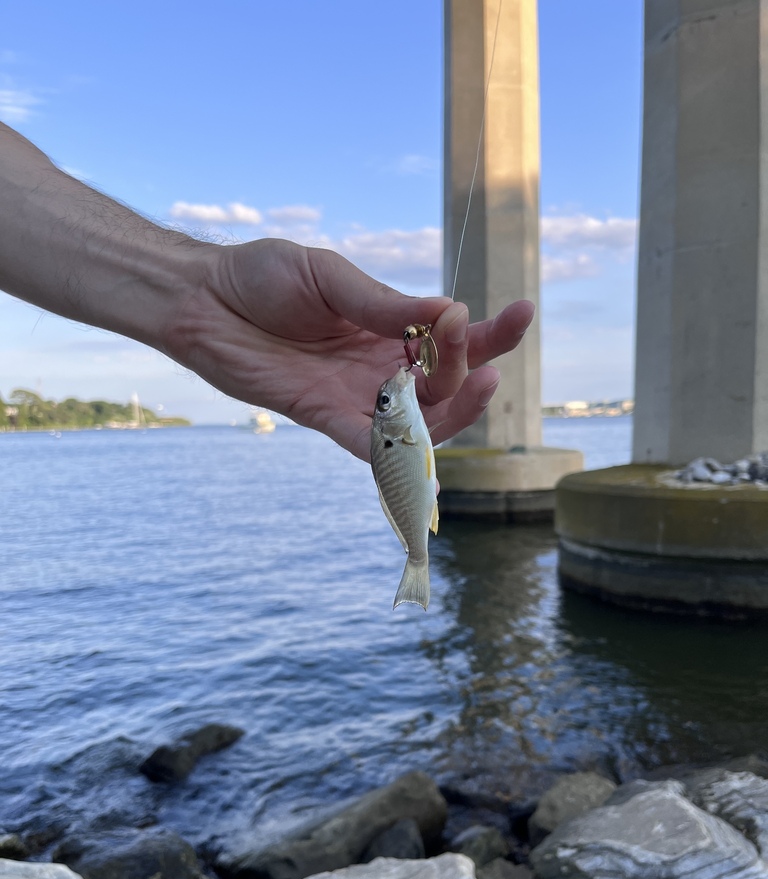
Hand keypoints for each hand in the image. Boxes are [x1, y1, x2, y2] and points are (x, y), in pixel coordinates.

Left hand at [168, 238, 534, 460]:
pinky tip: (434, 471)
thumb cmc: (263, 277)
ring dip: (453, 410)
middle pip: (445, 384)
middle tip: (474, 348)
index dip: (492, 333)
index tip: (524, 313)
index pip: (453, 338)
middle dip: (470, 368)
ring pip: (419, 419)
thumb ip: (386, 305)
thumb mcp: (332, 278)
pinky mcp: (324, 416)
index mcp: (389, 329)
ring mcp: (354, 395)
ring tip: (476, 385)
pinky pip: (370, 446)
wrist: (204, 298)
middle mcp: (380, 368)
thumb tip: (451, 314)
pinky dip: (400, 459)